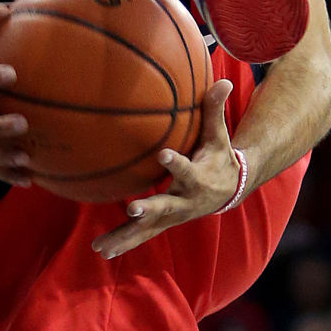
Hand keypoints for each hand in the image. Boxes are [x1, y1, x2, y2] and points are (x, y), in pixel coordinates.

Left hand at [93, 80, 241, 258]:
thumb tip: (224, 80)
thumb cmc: (219, 157)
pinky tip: (102, 250)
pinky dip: (123, 242)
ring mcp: (173, 215)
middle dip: (149, 208)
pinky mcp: (163, 222)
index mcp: (198, 178)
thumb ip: (214, 110)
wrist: (229, 190)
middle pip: (166, 206)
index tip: (164, 154)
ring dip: (126, 236)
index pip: (186, 169)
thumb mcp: (219, 135)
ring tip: (102, 246)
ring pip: (148, 228)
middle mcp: (185, 200)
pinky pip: (141, 234)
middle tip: (133, 209)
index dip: (176, 162)